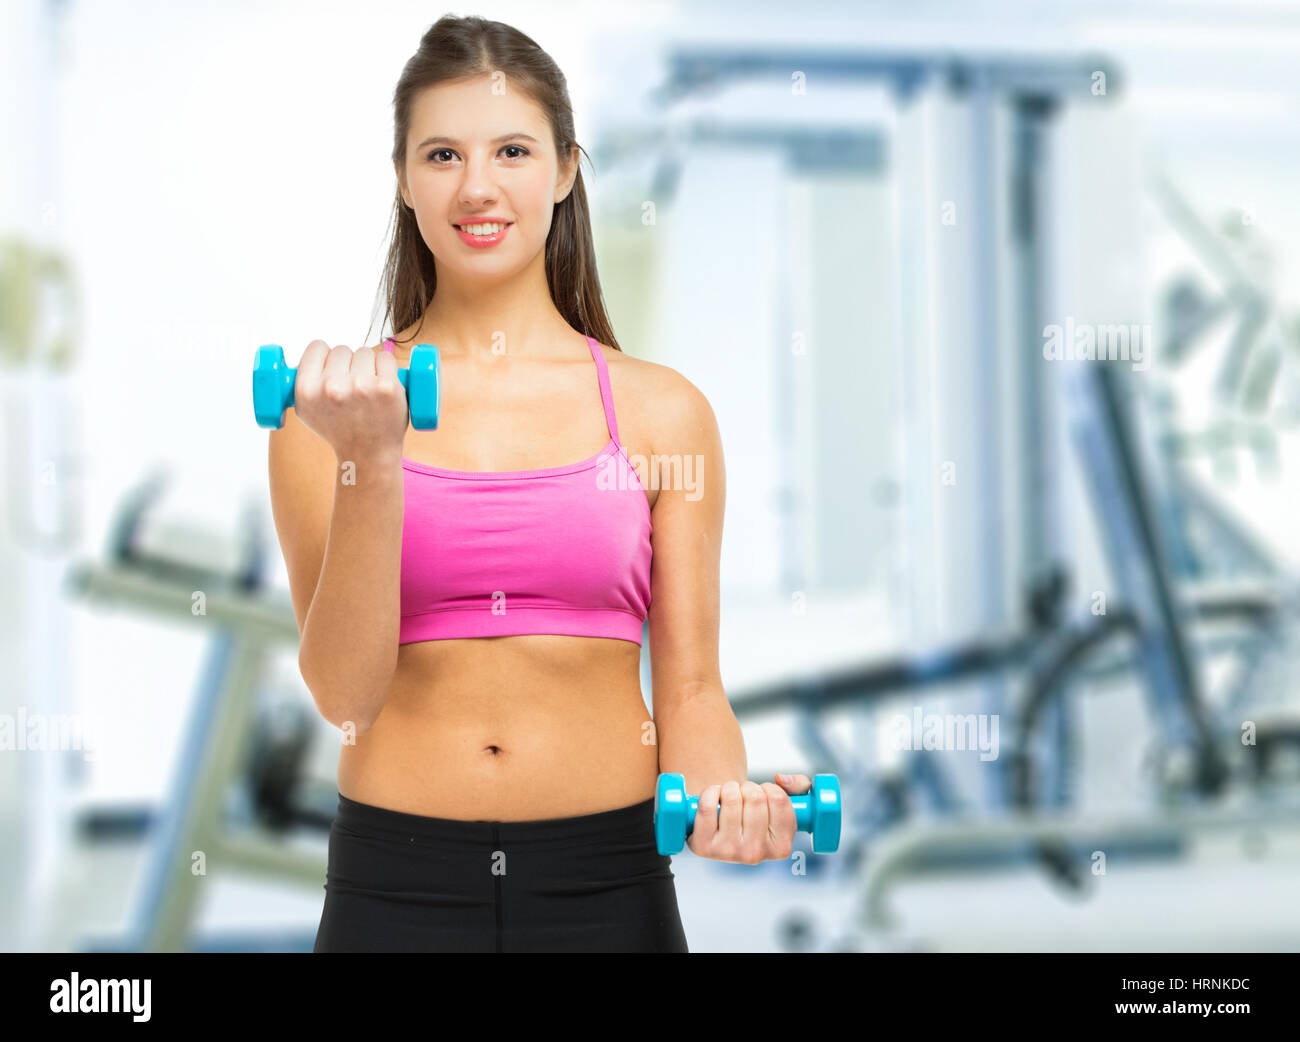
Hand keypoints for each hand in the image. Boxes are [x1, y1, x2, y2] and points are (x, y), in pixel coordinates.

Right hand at [292, 341, 408, 461]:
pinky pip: (387, 358)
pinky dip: (387, 367)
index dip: (325, 356)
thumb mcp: (307, 410)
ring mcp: (361, 386)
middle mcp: (332, 387)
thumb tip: (312, 355)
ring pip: (364, 352)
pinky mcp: (387, 387)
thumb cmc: (339, 429)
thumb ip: (304, 381)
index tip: (332, 368)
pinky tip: (383, 384)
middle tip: (351, 387)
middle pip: (342, 350)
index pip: (316, 347)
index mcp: (307, 390)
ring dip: (368, 366)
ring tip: (367, 390)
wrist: (367, 455)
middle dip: (348, 364)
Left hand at [685, 774, 810, 863]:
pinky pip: (707, 804)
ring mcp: (728, 852)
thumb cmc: (756, 814)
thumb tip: (782, 779)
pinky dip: (710, 792)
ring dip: (730, 788)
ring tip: (730, 797)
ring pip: (731, 797)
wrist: (723, 828)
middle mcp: (755, 854)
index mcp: (780, 847)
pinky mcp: (704, 846)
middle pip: (755, 797)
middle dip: (748, 787)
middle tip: (745, 795)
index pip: (778, 800)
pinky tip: (715, 800)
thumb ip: (799, 785)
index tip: (764, 793)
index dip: (769, 788)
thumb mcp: (787, 803)